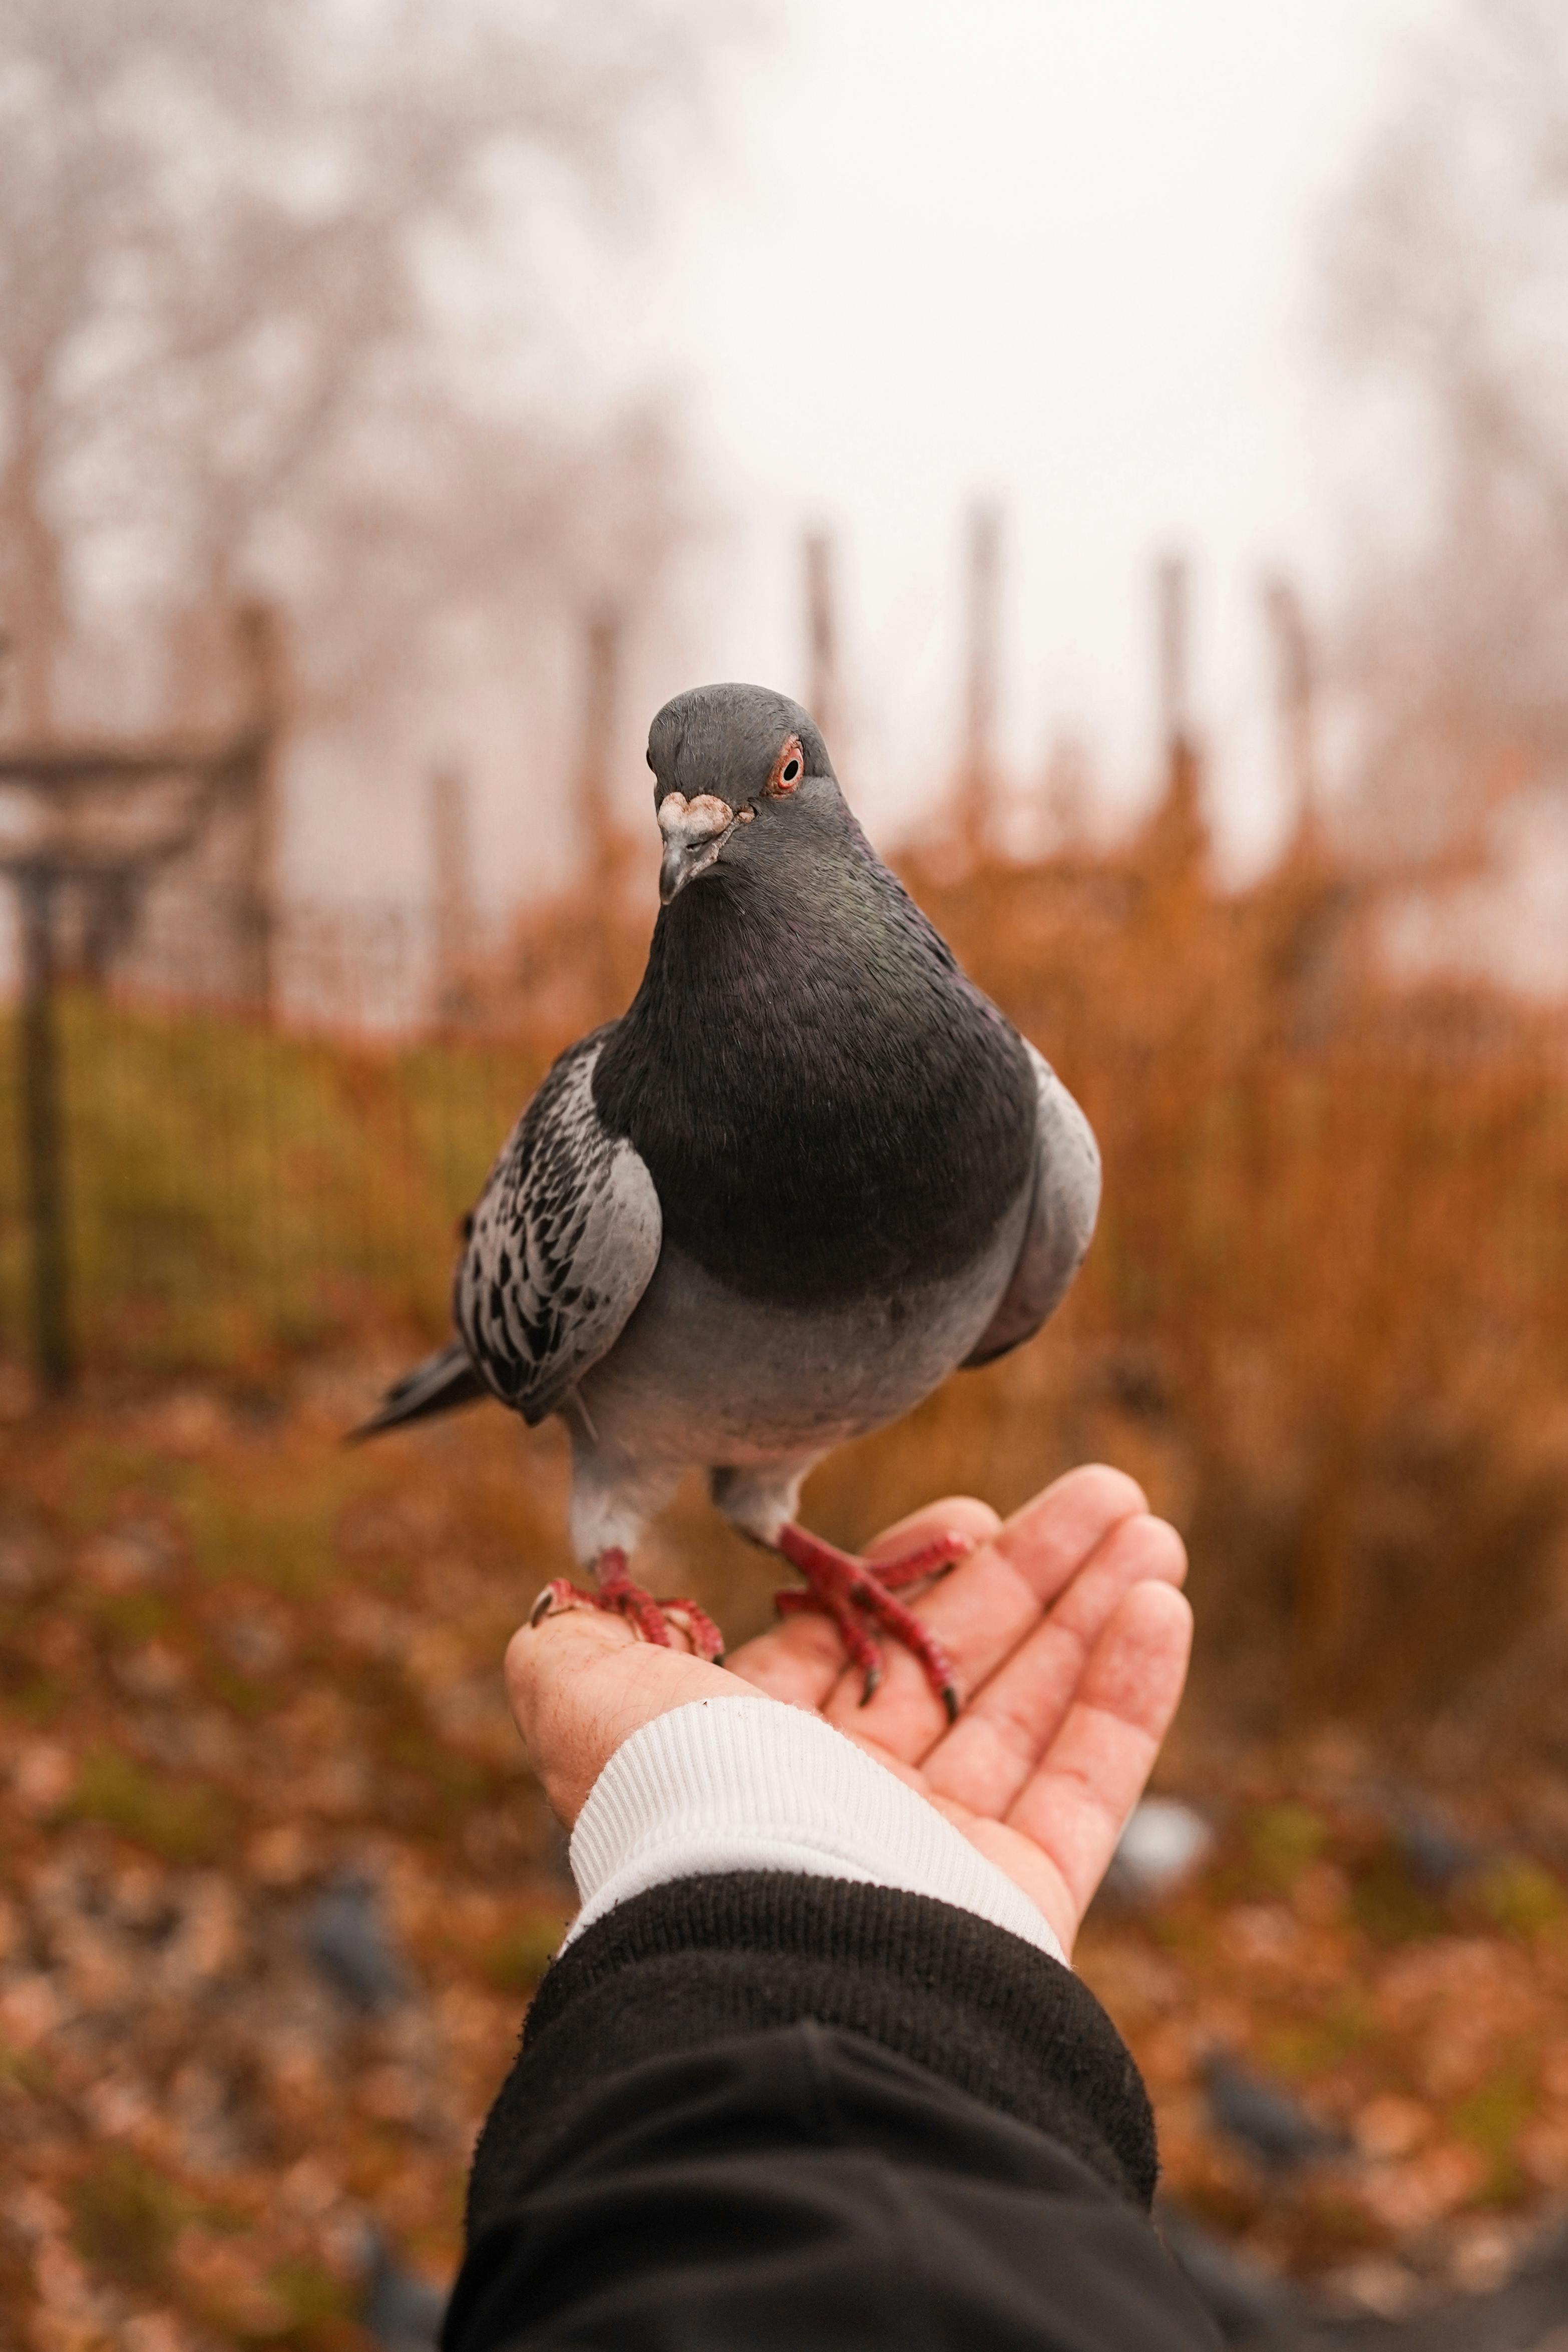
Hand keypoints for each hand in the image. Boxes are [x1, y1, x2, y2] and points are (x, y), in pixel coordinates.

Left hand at [504, 1466, 1190, 1958]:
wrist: (770, 1948)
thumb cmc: (684, 1805)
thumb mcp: (593, 1704)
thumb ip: (573, 1651)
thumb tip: (557, 1605)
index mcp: (759, 1756)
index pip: (852, 1650)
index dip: (914, 1576)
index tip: (972, 1514)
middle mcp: (850, 1804)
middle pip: (961, 1665)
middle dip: (1033, 1575)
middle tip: (1106, 1499)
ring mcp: (942, 1856)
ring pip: (1035, 1709)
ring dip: (1095, 1611)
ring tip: (1149, 1531)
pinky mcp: (1021, 1898)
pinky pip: (1088, 1779)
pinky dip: (1128, 1690)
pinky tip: (1159, 1603)